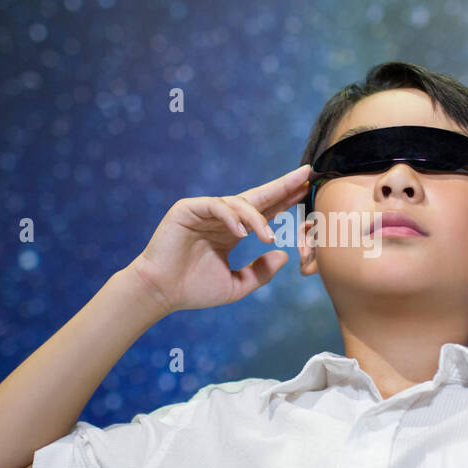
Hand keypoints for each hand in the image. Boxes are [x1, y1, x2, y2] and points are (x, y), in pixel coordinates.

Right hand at [128, 164, 311, 312]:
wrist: (161, 293)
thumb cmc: (194, 290)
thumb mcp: (236, 285)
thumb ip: (260, 272)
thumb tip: (284, 256)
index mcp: (232, 231)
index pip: (264, 210)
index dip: (285, 200)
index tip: (307, 191)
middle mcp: (221, 218)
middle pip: (257, 196)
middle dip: (282, 186)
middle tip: (305, 174)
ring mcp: (205, 211)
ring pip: (238, 203)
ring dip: (257, 218)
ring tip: (266, 236)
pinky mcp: (188, 209)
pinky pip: (216, 206)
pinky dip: (230, 216)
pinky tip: (240, 232)